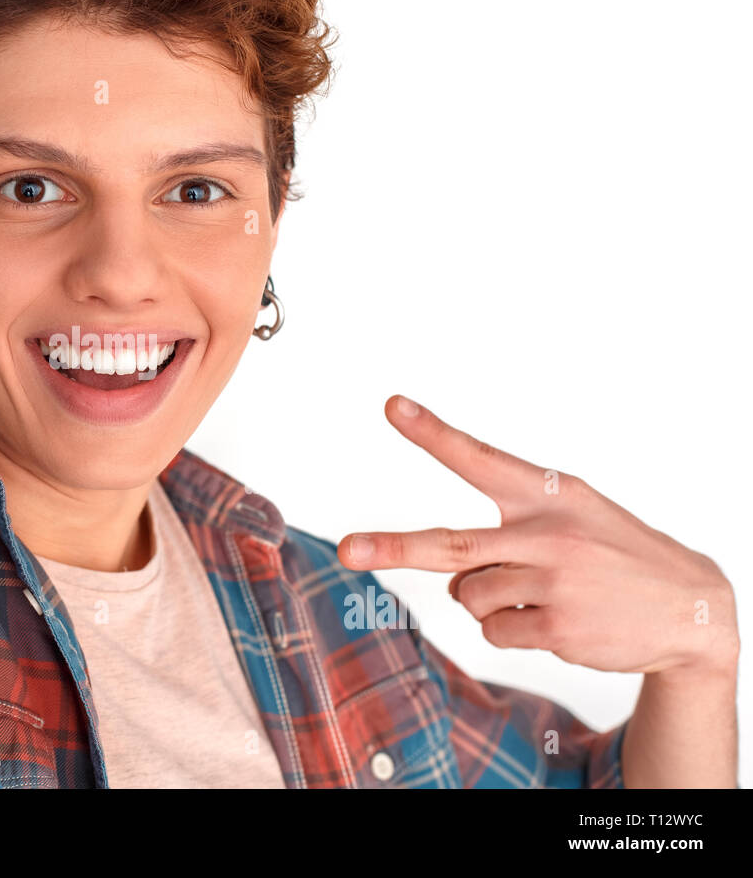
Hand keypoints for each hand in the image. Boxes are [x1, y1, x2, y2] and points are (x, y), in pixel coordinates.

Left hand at [337, 396, 738, 677]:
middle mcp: (545, 534)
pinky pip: (495, 630)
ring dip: (491, 600)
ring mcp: (551, 581)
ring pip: (469, 596)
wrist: (690, 606)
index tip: (391, 405)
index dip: (432, 433)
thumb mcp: (572, 518)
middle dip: (392, 547)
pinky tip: (557, 617)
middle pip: (449, 545)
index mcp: (547, 494)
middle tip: (345, 549)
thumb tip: (452, 580)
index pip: (479, 457)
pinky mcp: (556, 625)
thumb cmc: (614, 554)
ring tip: (544, 592)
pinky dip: (512, 628)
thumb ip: (506, 534)